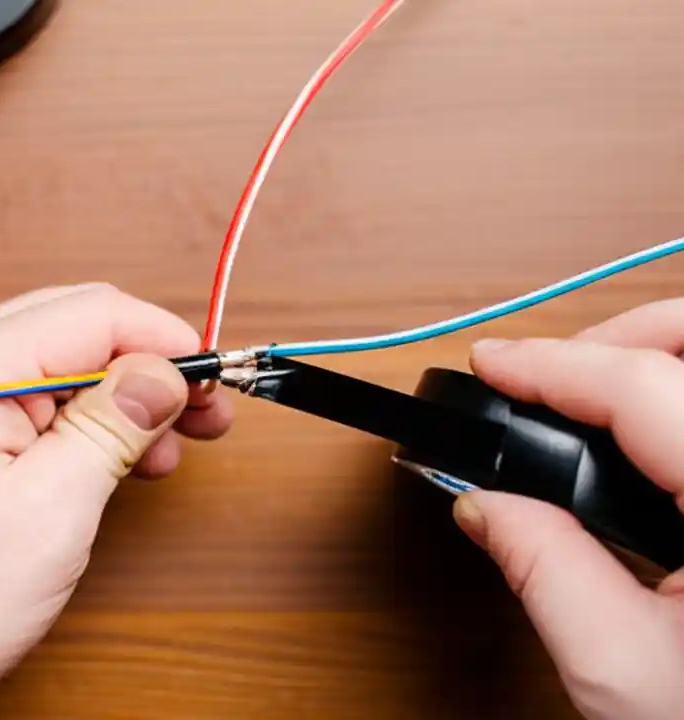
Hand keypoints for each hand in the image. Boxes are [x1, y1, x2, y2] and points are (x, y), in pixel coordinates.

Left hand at [0, 284, 232, 718]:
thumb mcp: (55, 504)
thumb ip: (115, 421)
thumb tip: (164, 371)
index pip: (89, 312)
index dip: (163, 338)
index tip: (213, 373)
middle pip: (73, 332)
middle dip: (146, 368)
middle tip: (208, 411)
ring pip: (57, 372)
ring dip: (120, 401)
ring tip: (169, 450)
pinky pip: (30, 409)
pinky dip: (83, 427)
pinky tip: (119, 461)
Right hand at [456, 300, 683, 719]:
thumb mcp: (625, 669)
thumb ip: (545, 569)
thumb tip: (486, 503)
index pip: (644, 388)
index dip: (553, 364)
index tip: (493, 365)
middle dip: (621, 332)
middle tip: (548, 370)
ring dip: (654, 357)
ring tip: (589, 394)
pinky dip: (677, 396)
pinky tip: (644, 432)